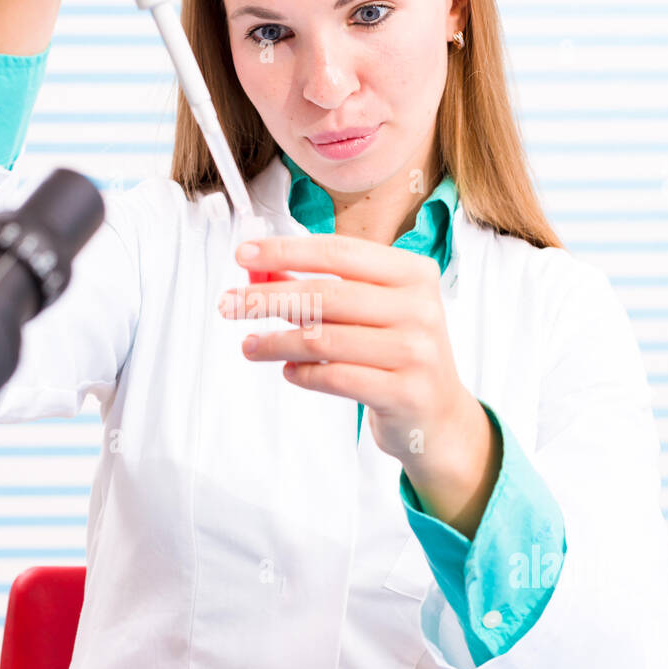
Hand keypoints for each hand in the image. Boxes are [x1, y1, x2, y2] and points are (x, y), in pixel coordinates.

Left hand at [220, 232, 501, 537]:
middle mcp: (420, 308)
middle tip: (229, 304)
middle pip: (325, 294)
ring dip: (275, 341)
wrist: (439, 417)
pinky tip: (286, 371)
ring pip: (323, 339)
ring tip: (249, 345)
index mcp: (414, 273)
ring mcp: (416, 351)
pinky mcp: (405, 392)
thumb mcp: (373, 311)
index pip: (339, 252)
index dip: (286, 251)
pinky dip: (301, 374)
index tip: (242, 255)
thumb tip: (260, 272)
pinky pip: (334, 377)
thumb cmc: (397, 354)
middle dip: (268, 298)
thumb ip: (325, 289)